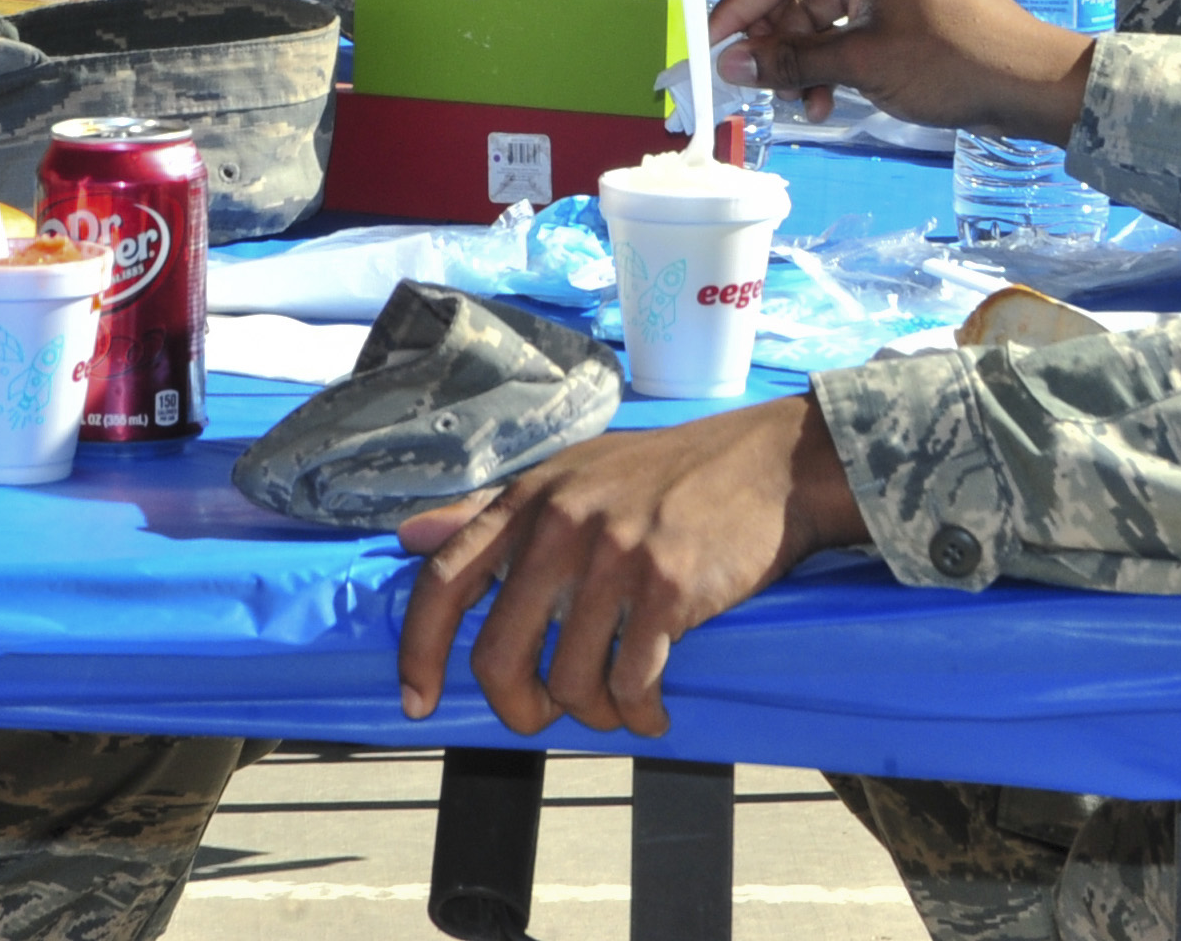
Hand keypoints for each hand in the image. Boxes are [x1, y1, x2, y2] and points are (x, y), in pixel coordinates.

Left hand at [394, 396, 864, 734]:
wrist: (770, 462)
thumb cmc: (669, 472)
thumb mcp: (570, 472)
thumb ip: (489, 509)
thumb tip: (411, 537)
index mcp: (530, 497)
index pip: (444, 581)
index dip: (419, 650)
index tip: (417, 701)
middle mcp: (562, 523)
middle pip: (499, 654)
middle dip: (516, 708)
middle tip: (540, 717)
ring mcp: (615, 555)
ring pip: (571, 681)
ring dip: (593, 715)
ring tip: (617, 706)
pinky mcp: (668, 587)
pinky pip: (632, 684)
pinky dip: (640, 715)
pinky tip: (653, 710)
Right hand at [711, 0, 1099, 133]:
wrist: (1032, 81)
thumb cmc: (951, 62)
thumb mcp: (861, 63)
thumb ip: (790, 61)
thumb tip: (732, 64)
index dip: (739, 8)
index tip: (710, 44)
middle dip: (776, 38)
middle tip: (758, 83)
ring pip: (822, 9)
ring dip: (806, 57)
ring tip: (808, 104)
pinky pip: (852, 20)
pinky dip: (835, 56)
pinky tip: (830, 97)